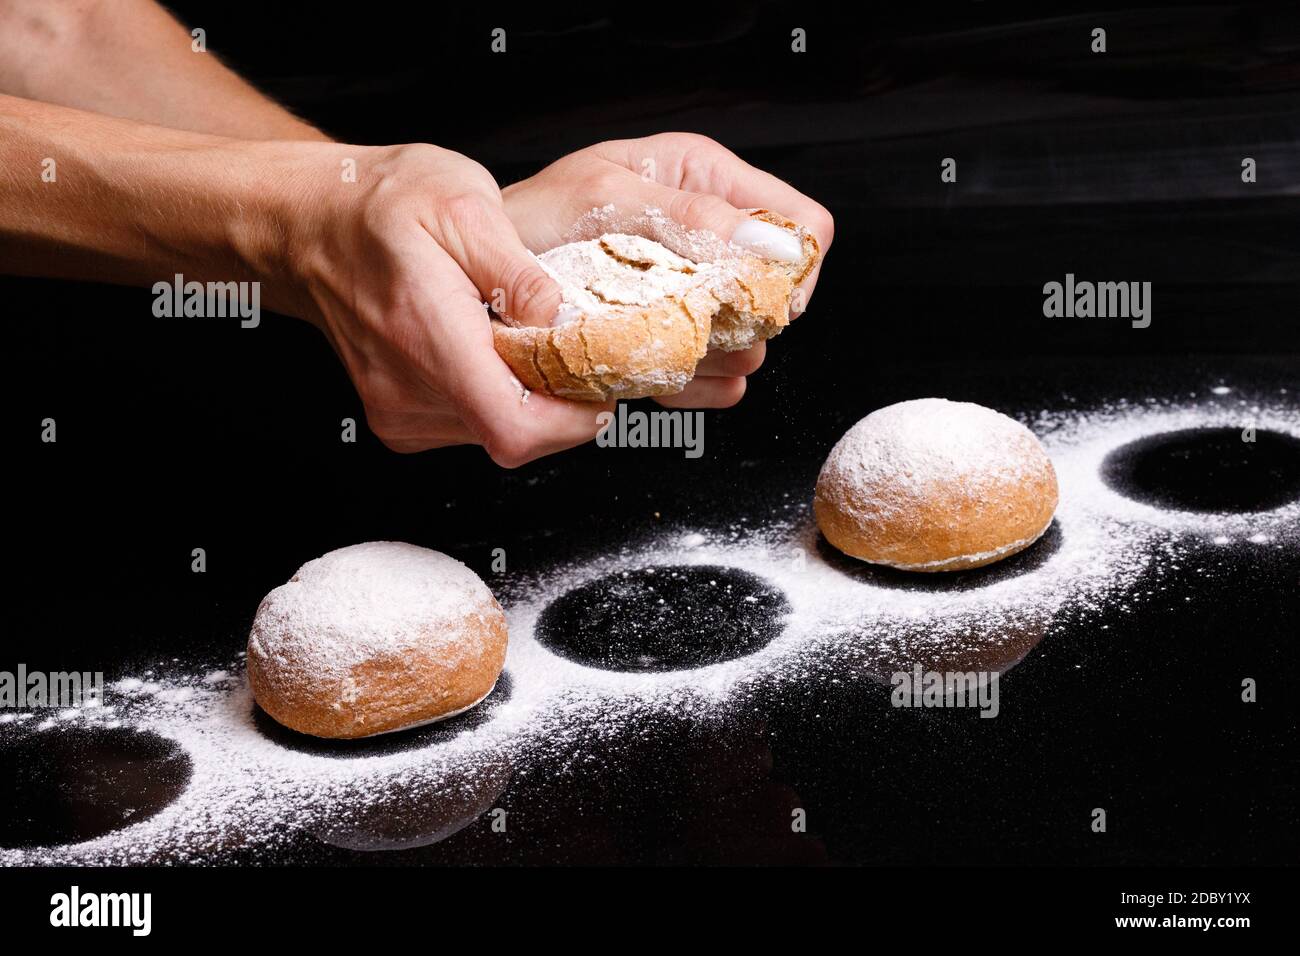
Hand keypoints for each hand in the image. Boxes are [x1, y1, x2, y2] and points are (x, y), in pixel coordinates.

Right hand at [278, 141, 609, 464]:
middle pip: (514, 435)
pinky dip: (499, 396)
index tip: (597, 382)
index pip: (515, 427)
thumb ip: (516, 269)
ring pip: (497, 433)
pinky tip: (494, 350)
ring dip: (529, 397)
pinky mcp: (401, 419)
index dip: (572, 419)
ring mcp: (399, 412)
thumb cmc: (381, 206)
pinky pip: (473, 426)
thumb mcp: (463, 204)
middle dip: (559, 400)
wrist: (310, 224)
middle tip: (572, 345)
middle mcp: (406, 392)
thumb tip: (556, 320)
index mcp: (426, 337)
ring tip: (525, 337)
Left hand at [502, 133, 833, 407]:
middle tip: (689, 322)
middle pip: (782, 293)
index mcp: (706, 181)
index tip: (760, 300)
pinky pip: (719, 380)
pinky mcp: (679, 342)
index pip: (805, 227)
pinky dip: (694, 386)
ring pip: (754, 342)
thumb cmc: (535, 221)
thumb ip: (689, 214)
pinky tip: (658, 376)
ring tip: (661, 346)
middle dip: (746, 319)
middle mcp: (712, 235)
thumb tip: (767, 243)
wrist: (490, 282)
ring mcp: (699, 292)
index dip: (796, 268)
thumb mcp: (606, 198)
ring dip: (716, 357)